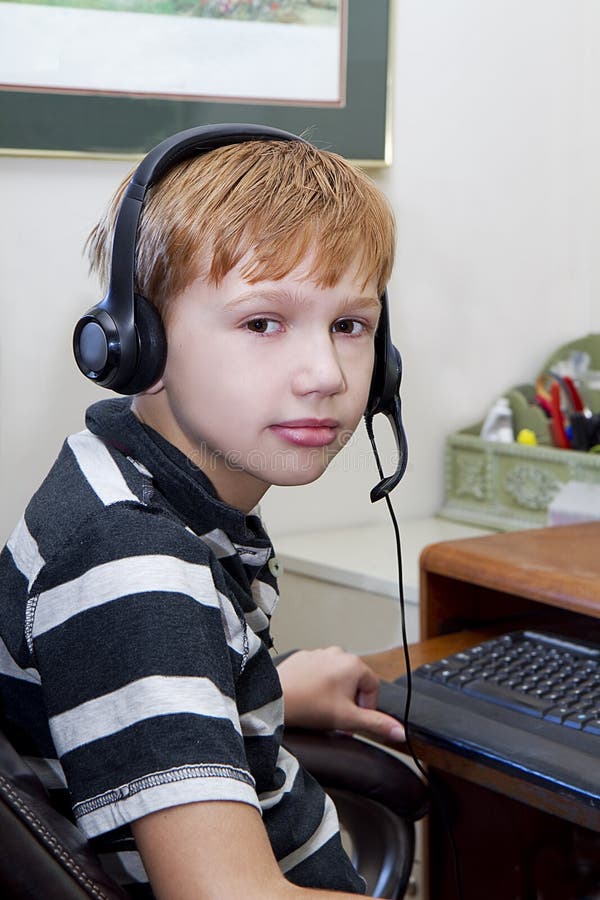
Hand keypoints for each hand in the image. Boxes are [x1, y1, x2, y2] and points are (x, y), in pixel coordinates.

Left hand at [276, 646, 404, 744]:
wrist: (275, 698)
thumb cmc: (310, 706)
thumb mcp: (348, 719)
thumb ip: (376, 724)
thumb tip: (401, 732)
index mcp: (354, 664)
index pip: (372, 688)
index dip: (366, 708)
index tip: (353, 722)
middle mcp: (338, 653)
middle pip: (355, 681)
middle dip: (350, 701)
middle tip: (337, 718)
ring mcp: (319, 653)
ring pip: (336, 677)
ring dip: (335, 693)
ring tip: (322, 710)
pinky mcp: (303, 656)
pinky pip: (319, 672)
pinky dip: (318, 685)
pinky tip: (309, 699)